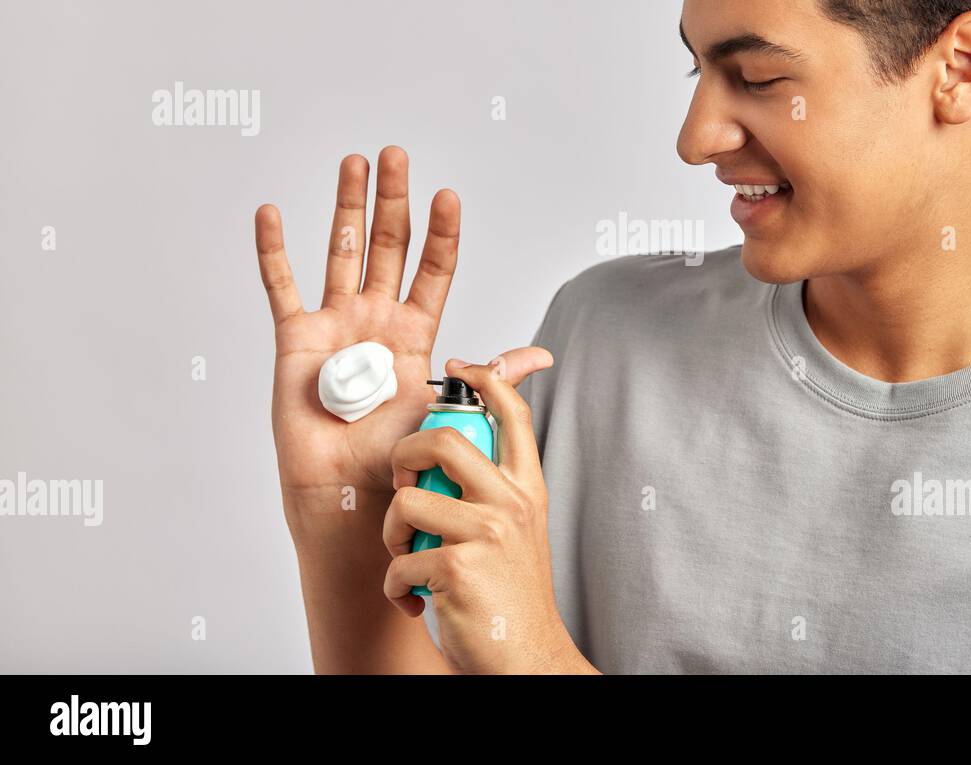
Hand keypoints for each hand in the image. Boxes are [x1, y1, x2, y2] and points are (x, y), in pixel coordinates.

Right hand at [255, 146, 459, 514]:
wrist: (349, 493)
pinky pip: (281, 287)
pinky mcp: (295, 339)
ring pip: (342, 250)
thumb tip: (544, 354)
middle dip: (394, 198)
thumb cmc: (397, 458)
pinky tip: (272, 212)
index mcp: (415, 331)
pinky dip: (273, 250)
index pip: (432, 269)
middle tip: (397, 154)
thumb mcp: (451, 408)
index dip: (440, 233)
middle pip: (388, 245)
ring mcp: (334, 324)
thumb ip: (492, 375)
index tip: (449, 196)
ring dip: (347, 206)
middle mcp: (375, 318)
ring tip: (354, 162)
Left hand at [382, 350, 596, 673]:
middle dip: (405, 454)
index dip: (488, 378)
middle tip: (404, 481)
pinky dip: (397, 587)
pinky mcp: (456, 569)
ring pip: (407, 501)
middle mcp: (510, 504)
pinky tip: (418, 600)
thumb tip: (453, 452)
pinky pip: (399, 561)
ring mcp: (485, 534)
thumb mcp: (519, 529)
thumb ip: (494, 489)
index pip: (512, 414)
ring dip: (392, 534)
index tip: (462, 365)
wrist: (526, 656)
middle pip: (445, 440)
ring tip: (409, 556)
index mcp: (526, 489)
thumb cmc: (513, 595)